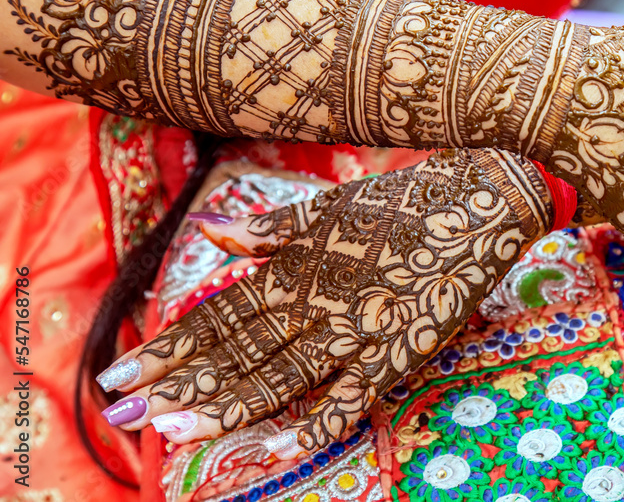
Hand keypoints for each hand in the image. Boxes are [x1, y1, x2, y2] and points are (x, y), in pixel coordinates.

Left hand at [95, 148, 550, 457]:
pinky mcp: (399, 350)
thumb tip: (213, 232)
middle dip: (179, 382)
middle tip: (126, 409)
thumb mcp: (328, 207)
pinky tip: (275, 448)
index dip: (169, 346)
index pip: (219, 316)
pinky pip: (351, 396)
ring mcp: (357, 330)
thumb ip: (269, 229)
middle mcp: (317, 303)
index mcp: (296, 267)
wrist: (478, 199)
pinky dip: (314, 424)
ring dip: (225, 403)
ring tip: (174, 427)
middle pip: (237, 351)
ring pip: (280, 376)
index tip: (121, 371)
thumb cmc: (402, 201)